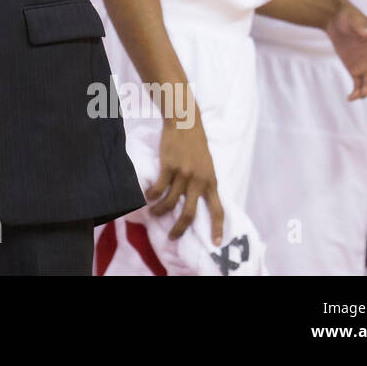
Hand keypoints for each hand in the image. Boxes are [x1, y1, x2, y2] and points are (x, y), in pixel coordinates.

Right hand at [147, 112, 224, 243]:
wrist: (185, 123)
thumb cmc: (196, 144)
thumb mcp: (207, 165)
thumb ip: (204, 182)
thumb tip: (198, 201)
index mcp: (211, 181)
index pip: (218, 209)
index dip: (217, 228)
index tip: (215, 243)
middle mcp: (198, 180)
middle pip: (189, 213)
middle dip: (180, 228)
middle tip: (172, 237)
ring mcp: (183, 174)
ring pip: (170, 202)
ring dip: (160, 212)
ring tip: (154, 214)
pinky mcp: (168, 166)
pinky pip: (159, 188)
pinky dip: (153, 196)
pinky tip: (148, 198)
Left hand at [326, 0, 366, 99]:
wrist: (335, 20)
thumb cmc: (348, 17)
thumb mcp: (353, 20)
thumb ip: (361, 28)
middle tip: (365, 91)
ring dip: (366, 91)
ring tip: (356, 96)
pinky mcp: (355, 69)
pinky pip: (358, 83)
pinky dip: (356, 91)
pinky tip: (350, 98)